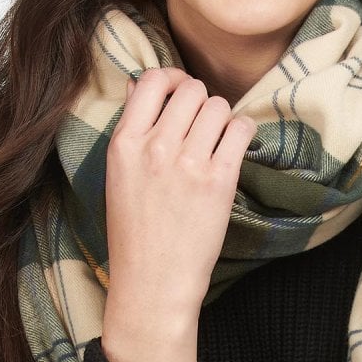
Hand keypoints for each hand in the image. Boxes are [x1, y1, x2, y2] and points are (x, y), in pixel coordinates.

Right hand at [104, 67, 256, 322]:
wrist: (153, 282)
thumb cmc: (135, 233)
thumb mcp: (117, 176)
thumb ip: (133, 132)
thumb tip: (145, 85)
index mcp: (123, 143)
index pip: (152, 80)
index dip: (172, 79)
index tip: (180, 94)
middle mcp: (155, 147)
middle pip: (191, 89)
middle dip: (200, 101)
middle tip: (202, 124)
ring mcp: (188, 163)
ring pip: (218, 106)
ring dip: (222, 118)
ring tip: (217, 141)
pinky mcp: (219, 181)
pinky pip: (241, 129)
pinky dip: (243, 131)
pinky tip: (236, 146)